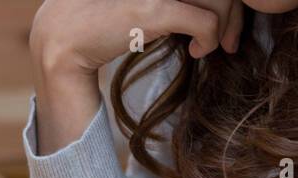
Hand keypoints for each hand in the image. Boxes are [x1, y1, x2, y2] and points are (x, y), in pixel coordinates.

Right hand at [31, 0, 242, 75]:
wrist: (64, 39)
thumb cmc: (104, 20)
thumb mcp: (143, 1)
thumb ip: (172, 0)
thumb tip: (216, 6)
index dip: (226, 0)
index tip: (226, 20)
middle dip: (234, 10)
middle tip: (231, 39)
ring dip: (226, 24)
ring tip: (214, 45)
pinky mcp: (154, 9)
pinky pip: (204, 21)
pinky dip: (210, 38)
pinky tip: (199, 51)